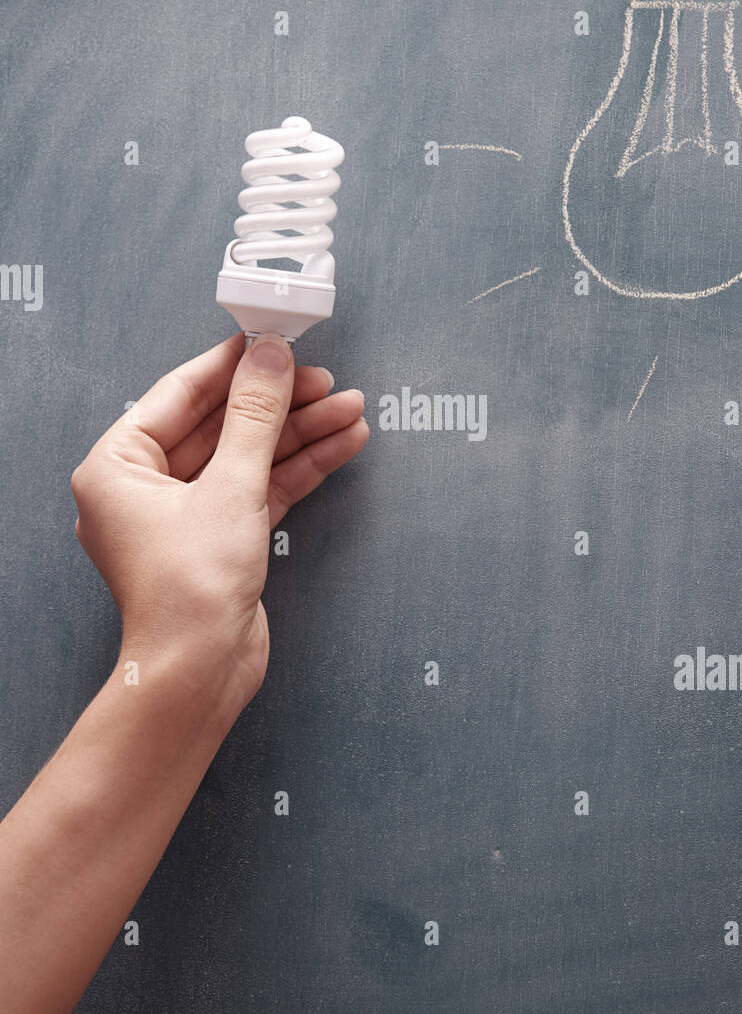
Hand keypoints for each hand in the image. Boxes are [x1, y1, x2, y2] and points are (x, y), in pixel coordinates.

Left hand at [71, 333, 367, 718]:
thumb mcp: (230, 487)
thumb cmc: (189, 589)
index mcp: (118, 467)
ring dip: (300, 435)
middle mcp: (144, 489)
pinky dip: (298, 469)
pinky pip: (260, 490)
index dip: (232, 366)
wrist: (200, 673)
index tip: (273, 340)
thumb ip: (256, 416)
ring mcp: (184, 517)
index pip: (180, 395)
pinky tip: (341, 445)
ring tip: (351, 410)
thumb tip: (271, 356)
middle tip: (326, 380)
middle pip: (221, 425)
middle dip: (279, 404)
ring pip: (248, 457)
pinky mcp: (219, 541)